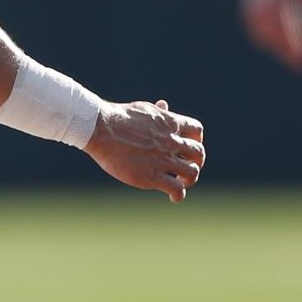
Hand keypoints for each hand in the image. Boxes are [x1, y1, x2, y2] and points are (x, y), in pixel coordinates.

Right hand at [84, 99, 205, 202]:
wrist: (102, 129)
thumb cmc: (118, 118)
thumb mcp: (144, 110)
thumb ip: (158, 111)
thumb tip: (164, 104)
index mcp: (170, 123)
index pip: (197, 130)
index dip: (196, 140)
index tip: (187, 148)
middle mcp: (171, 141)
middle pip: (199, 154)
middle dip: (196, 162)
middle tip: (185, 168)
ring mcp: (163, 159)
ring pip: (192, 173)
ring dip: (189, 180)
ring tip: (180, 183)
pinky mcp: (152, 176)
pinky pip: (176, 189)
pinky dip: (178, 195)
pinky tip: (173, 197)